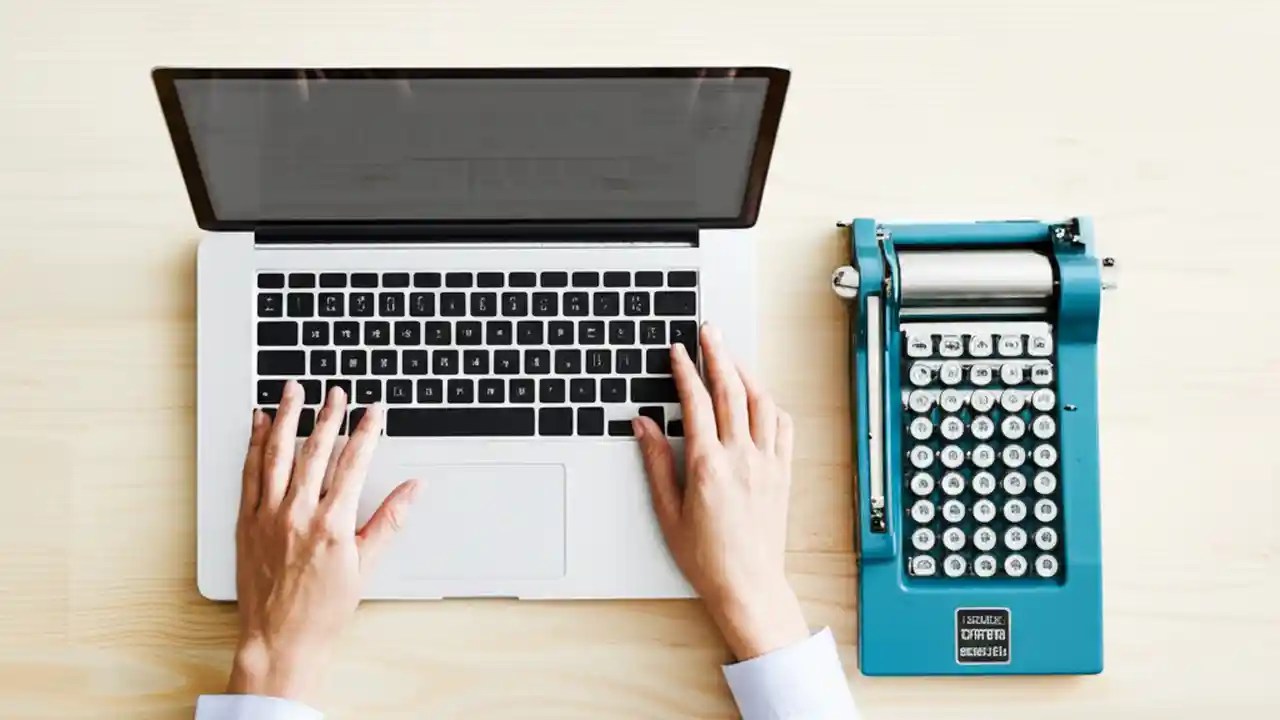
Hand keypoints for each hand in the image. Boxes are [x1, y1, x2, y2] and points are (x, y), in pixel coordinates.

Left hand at [229, 382, 417, 700]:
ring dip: (286, 417)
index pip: (353, 463)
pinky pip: (249, 474)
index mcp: (332, 524)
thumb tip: (414, 488)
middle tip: (336, 392)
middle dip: (328, 416)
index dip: (366, 432)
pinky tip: (260, 424)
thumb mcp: (367, 566)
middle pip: (315, 450)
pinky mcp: (246, 522)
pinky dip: (254, 445)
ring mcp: (268, 516)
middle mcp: (298, 514)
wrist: (280, 641)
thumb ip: (389, 520)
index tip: (372, 410)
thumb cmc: (323, 611)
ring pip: (277, 454)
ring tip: (293, 391)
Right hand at [634, 324, 808, 660]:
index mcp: (708, 466)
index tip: (677, 351)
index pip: (695, 402)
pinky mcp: (784, 472)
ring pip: (761, 401)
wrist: (748, 585)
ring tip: (731, 356)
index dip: (685, 370)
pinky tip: (760, 396)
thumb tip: (643, 425)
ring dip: (746, 372)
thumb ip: (655, 463)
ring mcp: (767, 463)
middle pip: (731, 390)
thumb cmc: (705, 557)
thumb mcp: (667, 511)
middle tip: (708, 331)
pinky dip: (771, 403)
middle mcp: (741, 458)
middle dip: (718, 354)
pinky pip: (784, 426)